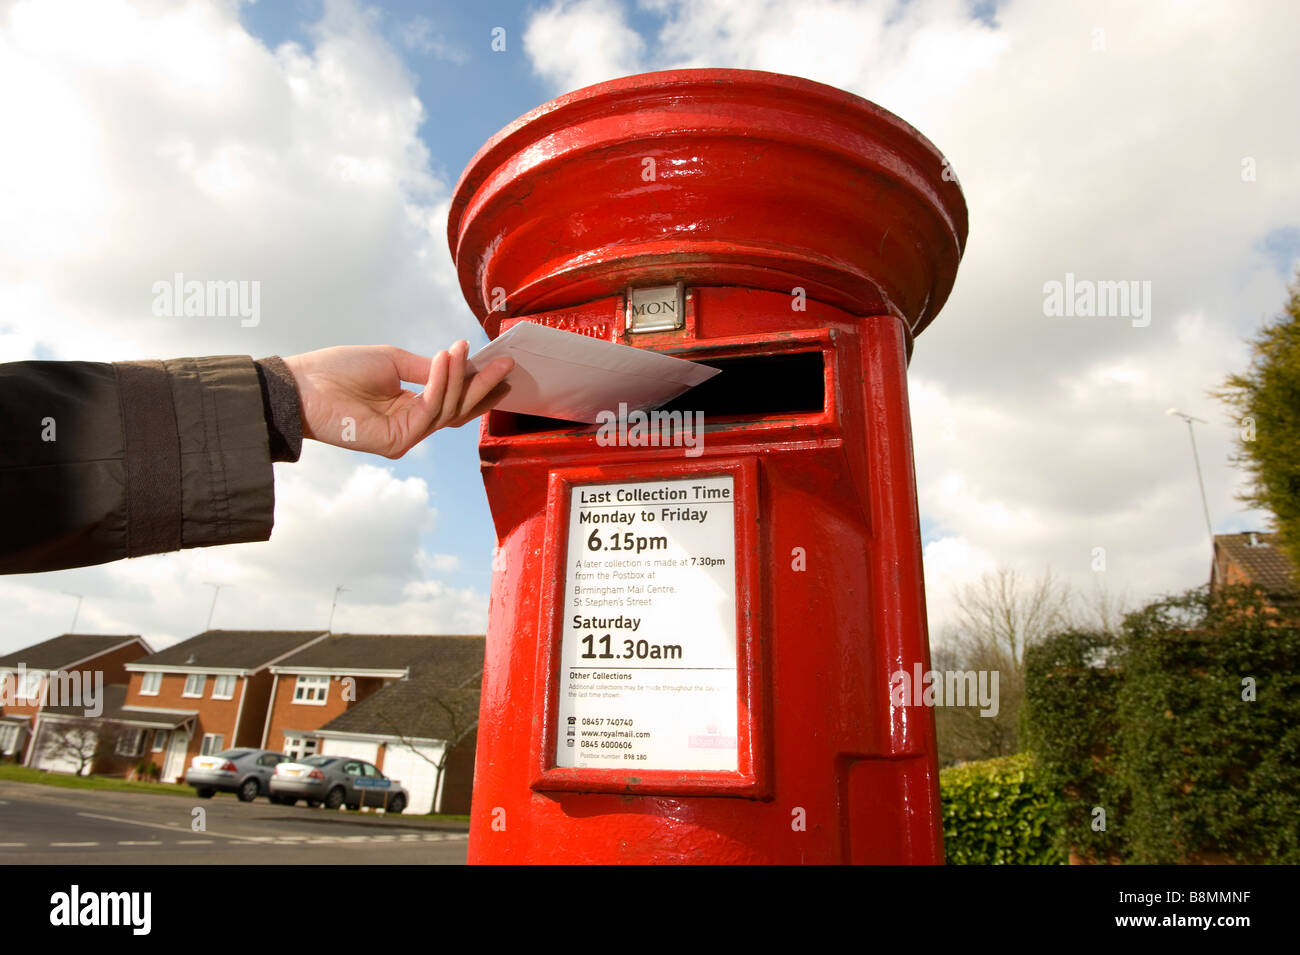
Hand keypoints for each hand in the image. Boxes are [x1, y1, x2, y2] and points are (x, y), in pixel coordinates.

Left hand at [283, 342, 512, 458]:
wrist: (304, 384)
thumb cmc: (339, 370)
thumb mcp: (394, 361)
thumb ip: (427, 368)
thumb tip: (457, 363)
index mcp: (410, 407)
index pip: (452, 400)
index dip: (477, 385)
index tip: (500, 366)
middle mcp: (412, 425)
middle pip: (458, 409)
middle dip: (483, 386)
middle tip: (506, 364)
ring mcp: (406, 435)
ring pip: (447, 410)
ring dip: (460, 377)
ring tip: (464, 349)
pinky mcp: (398, 441)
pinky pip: (430, 410)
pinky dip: (440, 382)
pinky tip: (444, 359)